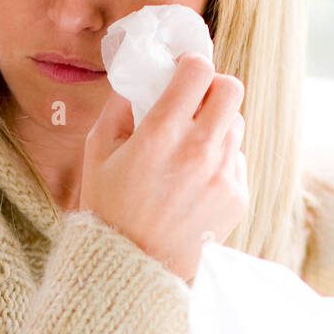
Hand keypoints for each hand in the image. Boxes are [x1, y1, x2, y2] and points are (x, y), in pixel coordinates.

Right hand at [80, 52, 248, 282]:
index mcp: (160, 134)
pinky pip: (237, 161)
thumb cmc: (109, 209)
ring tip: (190, 149)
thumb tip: (143, 78)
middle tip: (196, 103)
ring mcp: (222, 176)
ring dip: (217, 126)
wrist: (134, 268)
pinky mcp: (237, 198)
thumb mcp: (97, 153)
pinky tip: (195, 183)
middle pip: (231, 89)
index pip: (199, 70)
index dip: (190, 65)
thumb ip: (119, 108)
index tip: (181, 73)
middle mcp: (197, 151)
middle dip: (213, 89)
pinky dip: (220, 163)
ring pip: (236, 124)